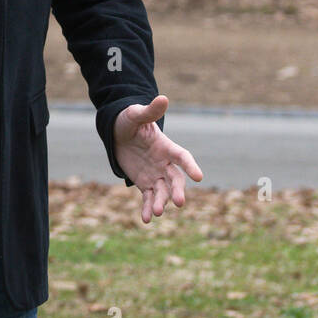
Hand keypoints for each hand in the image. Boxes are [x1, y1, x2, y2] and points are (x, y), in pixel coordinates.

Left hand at [113, 95, 203, 222]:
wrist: (118, 133)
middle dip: (178, 190)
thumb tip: (163, 97)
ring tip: (156, 213)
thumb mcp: (136, 114)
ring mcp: (155, 174)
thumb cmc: (129, 120)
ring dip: (161, 202)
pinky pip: (148, 198)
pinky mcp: (144, 183)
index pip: (182, 156)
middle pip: (175, 179)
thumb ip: (150, 111)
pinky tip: (146, 219)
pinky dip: (147, 208)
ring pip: (162, 191)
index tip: (199, 177)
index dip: (190, 166)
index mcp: (165, 146)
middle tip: (179, 203)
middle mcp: (163, 162)